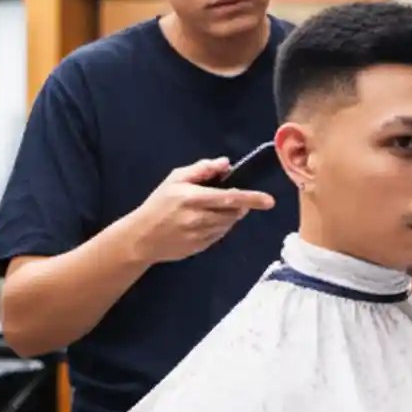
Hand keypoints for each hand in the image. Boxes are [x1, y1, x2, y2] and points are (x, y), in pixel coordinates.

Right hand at [128, 157, 276, 263]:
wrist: (142, 237)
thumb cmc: (159, 203)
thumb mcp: (176, 179)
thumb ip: (202, 169)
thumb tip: (226, 163)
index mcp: (193, 198)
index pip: (230, 197)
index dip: (252, 198)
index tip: (269, 201)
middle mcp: (199, 218)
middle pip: (233, 212)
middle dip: (240, 205)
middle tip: (234, 199)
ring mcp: (200, 235)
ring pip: (228, 225)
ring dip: (229, 216)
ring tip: (214, 209)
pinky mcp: (200, 248)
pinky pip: (219, 235)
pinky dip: (219, 227)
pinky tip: (205, 222)